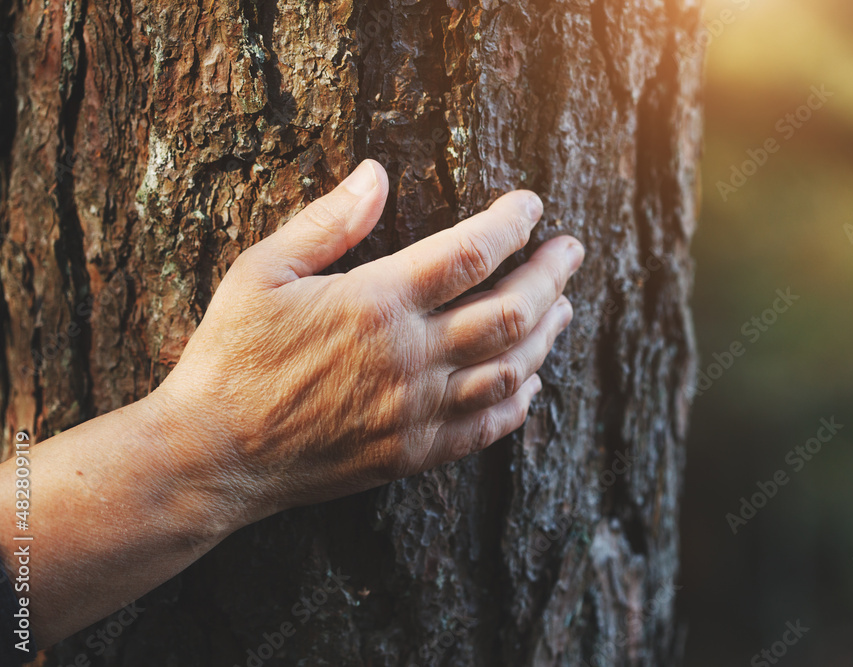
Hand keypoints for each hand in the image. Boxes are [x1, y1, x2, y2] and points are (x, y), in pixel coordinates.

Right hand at [153, 160, 583, 519]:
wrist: (214, 455)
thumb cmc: (232, 357)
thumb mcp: (262, 272)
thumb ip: (327, 222)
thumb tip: (376, 172)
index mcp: (376, 303)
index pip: (471, 253)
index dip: (512, 223)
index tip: (532, 205)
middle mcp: (410, 357)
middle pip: (511, 311)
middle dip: (552, 274)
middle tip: (572, 251)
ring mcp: (417, 410)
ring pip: (512, 369)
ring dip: (547, 335)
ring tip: (564, 307)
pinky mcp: (413, 452)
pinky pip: (487, 427)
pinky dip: (519, 402)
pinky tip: (530, 381)